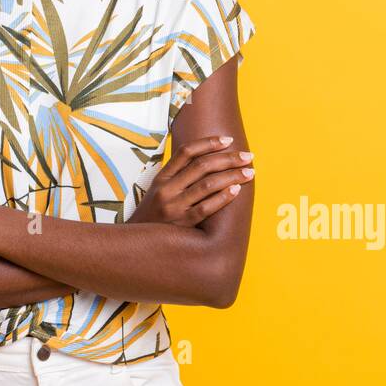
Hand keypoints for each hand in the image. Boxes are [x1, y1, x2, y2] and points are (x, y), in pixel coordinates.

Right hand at [128, 135, 253, 226]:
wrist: (135, 245)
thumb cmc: (152, 217)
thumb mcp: (157, 192)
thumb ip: (176, 177)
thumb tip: (205, 161)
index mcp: (161, 177)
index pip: (187, 152)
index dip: (209, 142)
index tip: (228, 140)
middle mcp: (166, 189)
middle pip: (202, 166)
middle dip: (228, 158)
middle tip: (247, 156)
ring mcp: (174, 207)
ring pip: (207, 185)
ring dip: (232, 176)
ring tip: (249, 172)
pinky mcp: (181, 224)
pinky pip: (206, 208)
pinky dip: (223, 197)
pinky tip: (237, 190)